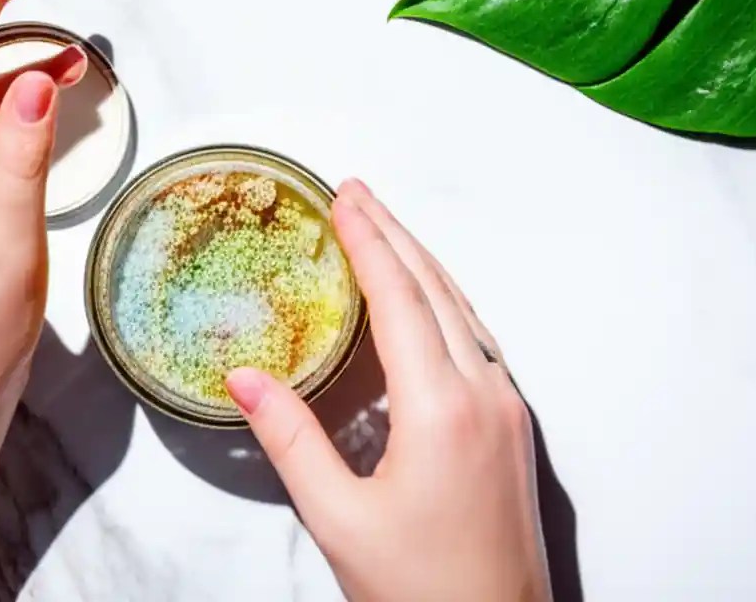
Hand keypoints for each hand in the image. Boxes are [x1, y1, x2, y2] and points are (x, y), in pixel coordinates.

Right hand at [225, 180, 551, 601]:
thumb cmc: (420, 589)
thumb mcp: (338, 518)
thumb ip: (290, 439)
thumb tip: (242, 377)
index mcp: (442, 408)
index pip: (399, 299)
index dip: (369, 243)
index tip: (343, 198)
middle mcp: (485, 394)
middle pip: (436, 290)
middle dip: (394, 234)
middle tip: (357, 193)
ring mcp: (507, 409)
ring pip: (463, 310)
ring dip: (422, 263)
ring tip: (384, 230)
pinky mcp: (513, 429)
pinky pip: (477, 340)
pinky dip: (443, 302)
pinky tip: (425, 302)